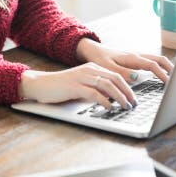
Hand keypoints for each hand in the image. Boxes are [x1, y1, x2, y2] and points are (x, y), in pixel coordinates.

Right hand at [18, 62, 136, 110]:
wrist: (41, 84)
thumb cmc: (61, 88)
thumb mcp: (82, 86)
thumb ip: (96, 89)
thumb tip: (113, 99)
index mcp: (92, 68)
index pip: (116, 75)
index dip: (128, 87)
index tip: (134, 98)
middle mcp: (89, 70)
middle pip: (115, 78)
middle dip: (127, 92)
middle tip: (134, 103)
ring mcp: (81, 77)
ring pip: (107, 85)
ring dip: (119, 97)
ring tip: (126, 106)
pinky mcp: (74, 86)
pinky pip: (93, 93)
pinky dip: (104, 101)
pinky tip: (109, 108)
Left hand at [75, 38, 172, 83]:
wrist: (93, 51)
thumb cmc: (99, 59)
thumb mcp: (107, 68)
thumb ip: (121, 73)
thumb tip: (136, 78)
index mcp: (131, 58)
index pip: (151, 64)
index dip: (161, 73)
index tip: (168, 82)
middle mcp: (136, 55)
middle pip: (159, 58)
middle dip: (170, 67)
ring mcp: (137, 56)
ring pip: (157, 58)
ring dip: (167, 66)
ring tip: (175, 77)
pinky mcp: (135, 59)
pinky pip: (152, 61)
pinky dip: (160, 66)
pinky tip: (162, 75)